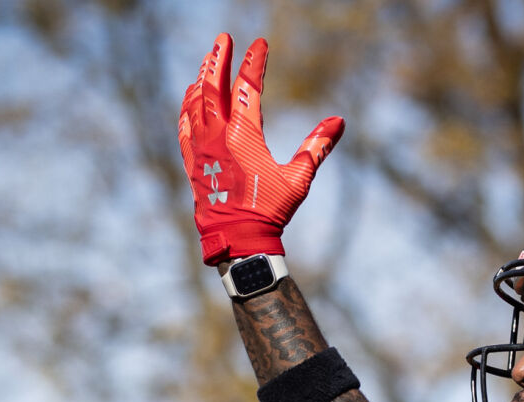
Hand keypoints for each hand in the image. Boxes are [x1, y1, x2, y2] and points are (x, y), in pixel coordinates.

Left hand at [178, 32, 344, 264]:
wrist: (237, 240)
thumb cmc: (270, 211)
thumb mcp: (298, 179)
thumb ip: (317, 147)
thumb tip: (338, 121)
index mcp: (244, 135)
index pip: (248, 87)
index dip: (255, 62)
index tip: (260, 44)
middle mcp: (217, 135)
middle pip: (213, 86)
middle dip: (218, 59)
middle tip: (223, 39)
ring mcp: (201, 148)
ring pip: (195, 103)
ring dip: (202, 79)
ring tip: (208, 63)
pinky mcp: (193, 162)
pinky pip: (185, 126)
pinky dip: (188, 106)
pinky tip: (191, 98)